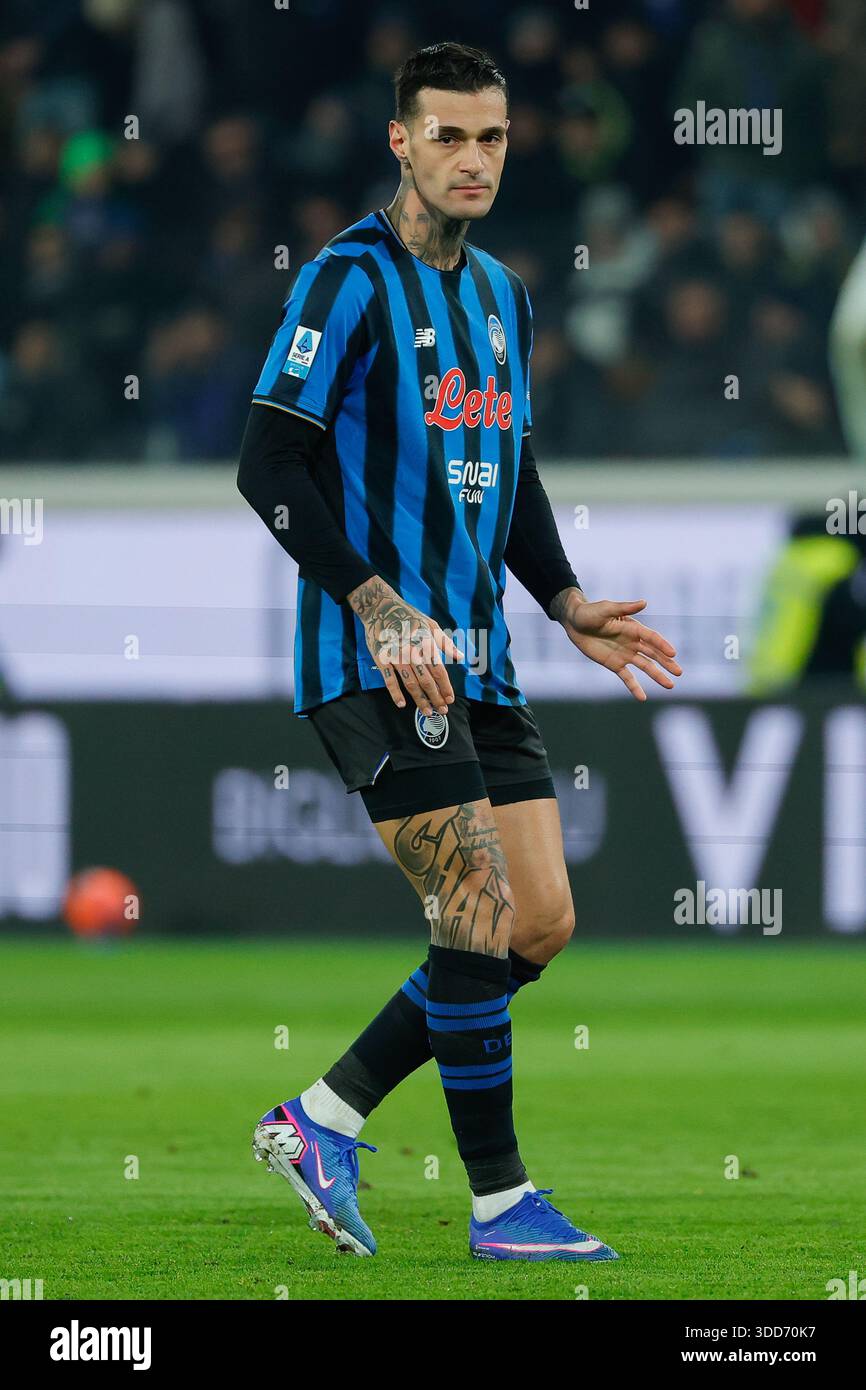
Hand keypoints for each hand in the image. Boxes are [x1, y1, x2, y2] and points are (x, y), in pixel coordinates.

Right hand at [347, 576, 462, 714]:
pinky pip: (389, 680)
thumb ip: (446, 643)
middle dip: (436, 698)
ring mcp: (396, 657)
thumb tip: (461, 657)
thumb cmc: (409, 616)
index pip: (439, 671)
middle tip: (442, 711)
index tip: (450, 699)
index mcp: (426, 644)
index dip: (445, 687)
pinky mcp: (382, 659)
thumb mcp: (431, 624)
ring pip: (410, 683)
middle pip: (427, 681)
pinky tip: (402, 704)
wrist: (381, 607)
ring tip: (427, 712)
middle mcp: (413, 652)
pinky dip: (395, 693)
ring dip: (420, 700)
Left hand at [552, 588, 681, 700]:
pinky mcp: (615, 664)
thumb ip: (624, 608)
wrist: (575, 623)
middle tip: (679, 672)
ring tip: (670, 686)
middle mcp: (633, 642)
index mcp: (633, 628)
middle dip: (667, 663)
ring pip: (645, 666)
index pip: (652, 638)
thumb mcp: (606, 609)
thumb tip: (644, 602)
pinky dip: (635, 687)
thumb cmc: (590, 612)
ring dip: (657, 676)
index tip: (673, 654)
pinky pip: (627, 677)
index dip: (662, 645)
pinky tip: (643, 698)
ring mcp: (625, 654)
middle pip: (654, 654)